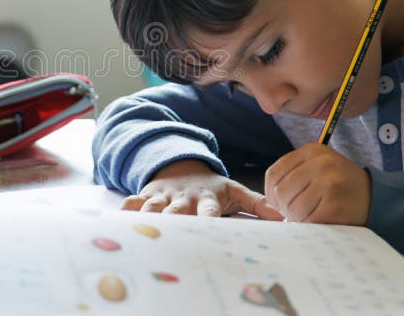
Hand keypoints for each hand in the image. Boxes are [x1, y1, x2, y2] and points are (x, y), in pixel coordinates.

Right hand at [121, 158, 282, 219]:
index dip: (208, 218)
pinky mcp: (147, 195)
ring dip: (149, 219)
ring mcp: (163, 197)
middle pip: (177, 212)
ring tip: (144, 233)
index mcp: (206, 198)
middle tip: (173, 237)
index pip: (208, 209)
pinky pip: (132, 203)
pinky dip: (125, 212)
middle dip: (174, 223)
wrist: (182, 166)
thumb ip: (257, 205)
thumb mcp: (234, 190)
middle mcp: (183, 198)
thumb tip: (284, 218)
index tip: (209, 226)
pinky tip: (119, 224)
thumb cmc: (210, 186)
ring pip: (153, 208)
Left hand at [264, 142, 370, 224]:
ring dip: (298, 218)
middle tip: (297, 212)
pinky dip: (310, 226)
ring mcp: (329, 183)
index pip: (273, 174)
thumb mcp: (318, 168)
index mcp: (312, 151)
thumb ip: (292, 176)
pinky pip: (308, 221)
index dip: (271, 193)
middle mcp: (321, 164)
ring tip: (312, 215)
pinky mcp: (335, 205)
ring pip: (292, 208)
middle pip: (280, 192)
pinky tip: (321, 220)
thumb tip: (266, 201)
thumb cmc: (341, 186)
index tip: (280, 202)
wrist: (377, 197)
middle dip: (284, 208)